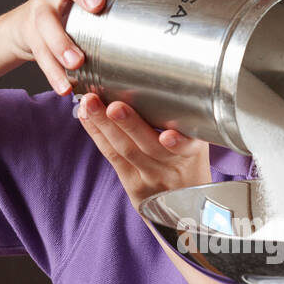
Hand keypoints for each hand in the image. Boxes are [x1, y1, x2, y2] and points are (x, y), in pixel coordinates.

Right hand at [9, 0, 127, 94]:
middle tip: (97, 6)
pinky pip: (39, 54)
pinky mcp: (31, 37)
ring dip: (61, 39)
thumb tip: (189, 28)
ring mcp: (43, 10)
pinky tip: (66, 88)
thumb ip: (135, 16)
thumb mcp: (107, 12)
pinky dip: (52, 72)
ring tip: (77, 61)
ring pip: (46, 17)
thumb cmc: (85, 23)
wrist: (31, 32)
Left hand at [77, 92, 211, 213]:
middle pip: (149, 148)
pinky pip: (111, 155)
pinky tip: (85, 115)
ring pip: (124, 150)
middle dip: (130, 125)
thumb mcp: (198, 142)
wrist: (185, 207)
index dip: (178, 143)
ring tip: (89, 103)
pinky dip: (97, 133)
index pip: (187, 148)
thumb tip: (163, 76)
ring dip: (103, 125)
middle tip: (114, 106)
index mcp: (193, 152)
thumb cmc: (190, 162)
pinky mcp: (132, 183)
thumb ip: (184, 118)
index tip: (168, 137)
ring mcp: (150, 177)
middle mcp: (172, 167)